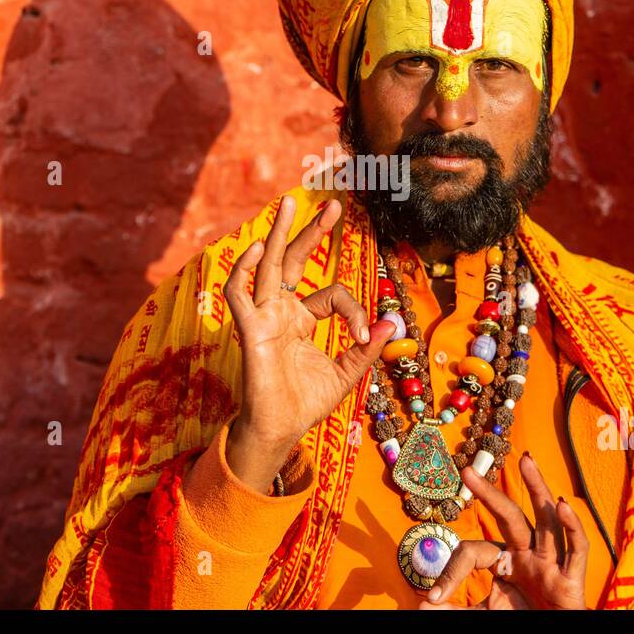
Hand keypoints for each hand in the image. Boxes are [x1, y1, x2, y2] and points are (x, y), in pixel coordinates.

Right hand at [223, 195, 395, 492]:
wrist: (281, 430)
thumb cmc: (306, 403)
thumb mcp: (346, 373)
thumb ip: (366, 347)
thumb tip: (394, 322)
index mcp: (302, 319)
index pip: (331, 294)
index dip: (353, 310)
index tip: (366, 334)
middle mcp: (281, 311)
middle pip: (294, 260)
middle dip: (310, 231)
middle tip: (333, 205)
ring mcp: (263, 317)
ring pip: (267, 265)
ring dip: (278, 233)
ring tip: (288, 203)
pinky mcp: (249, 330)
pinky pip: (240, 293)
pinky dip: (245, 269)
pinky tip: (260, 248)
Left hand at [419, 453, 589, 609]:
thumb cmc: (523, 619)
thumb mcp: (484, 614)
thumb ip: (456, 610)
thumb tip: (422, 604)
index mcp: (504, 561)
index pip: (473, 552)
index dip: (452, 573)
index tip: (433, 597)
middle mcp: (527, 555)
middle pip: (509, 516)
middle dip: (489, 494)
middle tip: (467, 471)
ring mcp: (551, 564)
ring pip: (546, 519)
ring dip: (538, 488)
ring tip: (526, 461)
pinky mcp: (572, 579)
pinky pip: (576, 548)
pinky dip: (572, 526)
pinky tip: (562, 505)